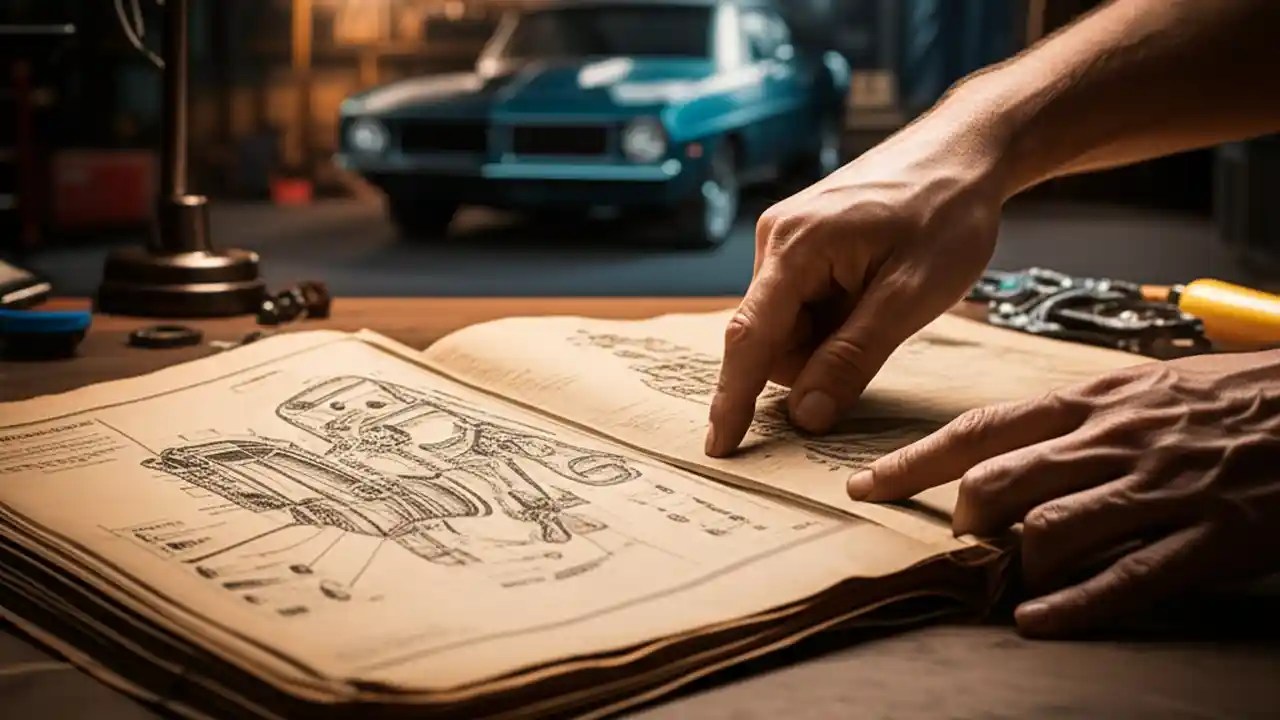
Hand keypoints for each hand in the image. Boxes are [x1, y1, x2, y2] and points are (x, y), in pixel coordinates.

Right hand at [705, 109, 1010, 456]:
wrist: (964, 150)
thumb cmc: (946, 212)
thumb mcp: (911, 296)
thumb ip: (853, 357)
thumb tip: (806, 416)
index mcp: (795, 247)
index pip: (750, 338)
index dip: (734, 399)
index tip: (720, 448)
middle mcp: (775, 241)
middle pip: (772, 339)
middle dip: (819, 357)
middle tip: (882, 325)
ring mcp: (785, 240)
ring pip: (789, 328)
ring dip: (831, 336)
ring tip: (883, 298)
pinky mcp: (800, 244)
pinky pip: (803, 306)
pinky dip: (836, 316)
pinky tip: (873, 289)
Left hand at [848, 351, 1279, 637]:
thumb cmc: (1235, 396)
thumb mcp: (1148, 387)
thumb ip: (1081, 417)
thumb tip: (1015, 447)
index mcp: (1094, 400)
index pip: (979, 429)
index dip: (915, 463)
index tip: (867, 485)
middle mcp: (1113, 441)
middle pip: (999, 483)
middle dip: (963, 523)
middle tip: (963, 542)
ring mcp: (1159, 490)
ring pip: (1050, 531)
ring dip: (1014, 563)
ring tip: (1009, 578)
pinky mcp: (1207, 538)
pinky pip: (1125, 578)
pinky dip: (1073, 606)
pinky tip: (1038, 621)